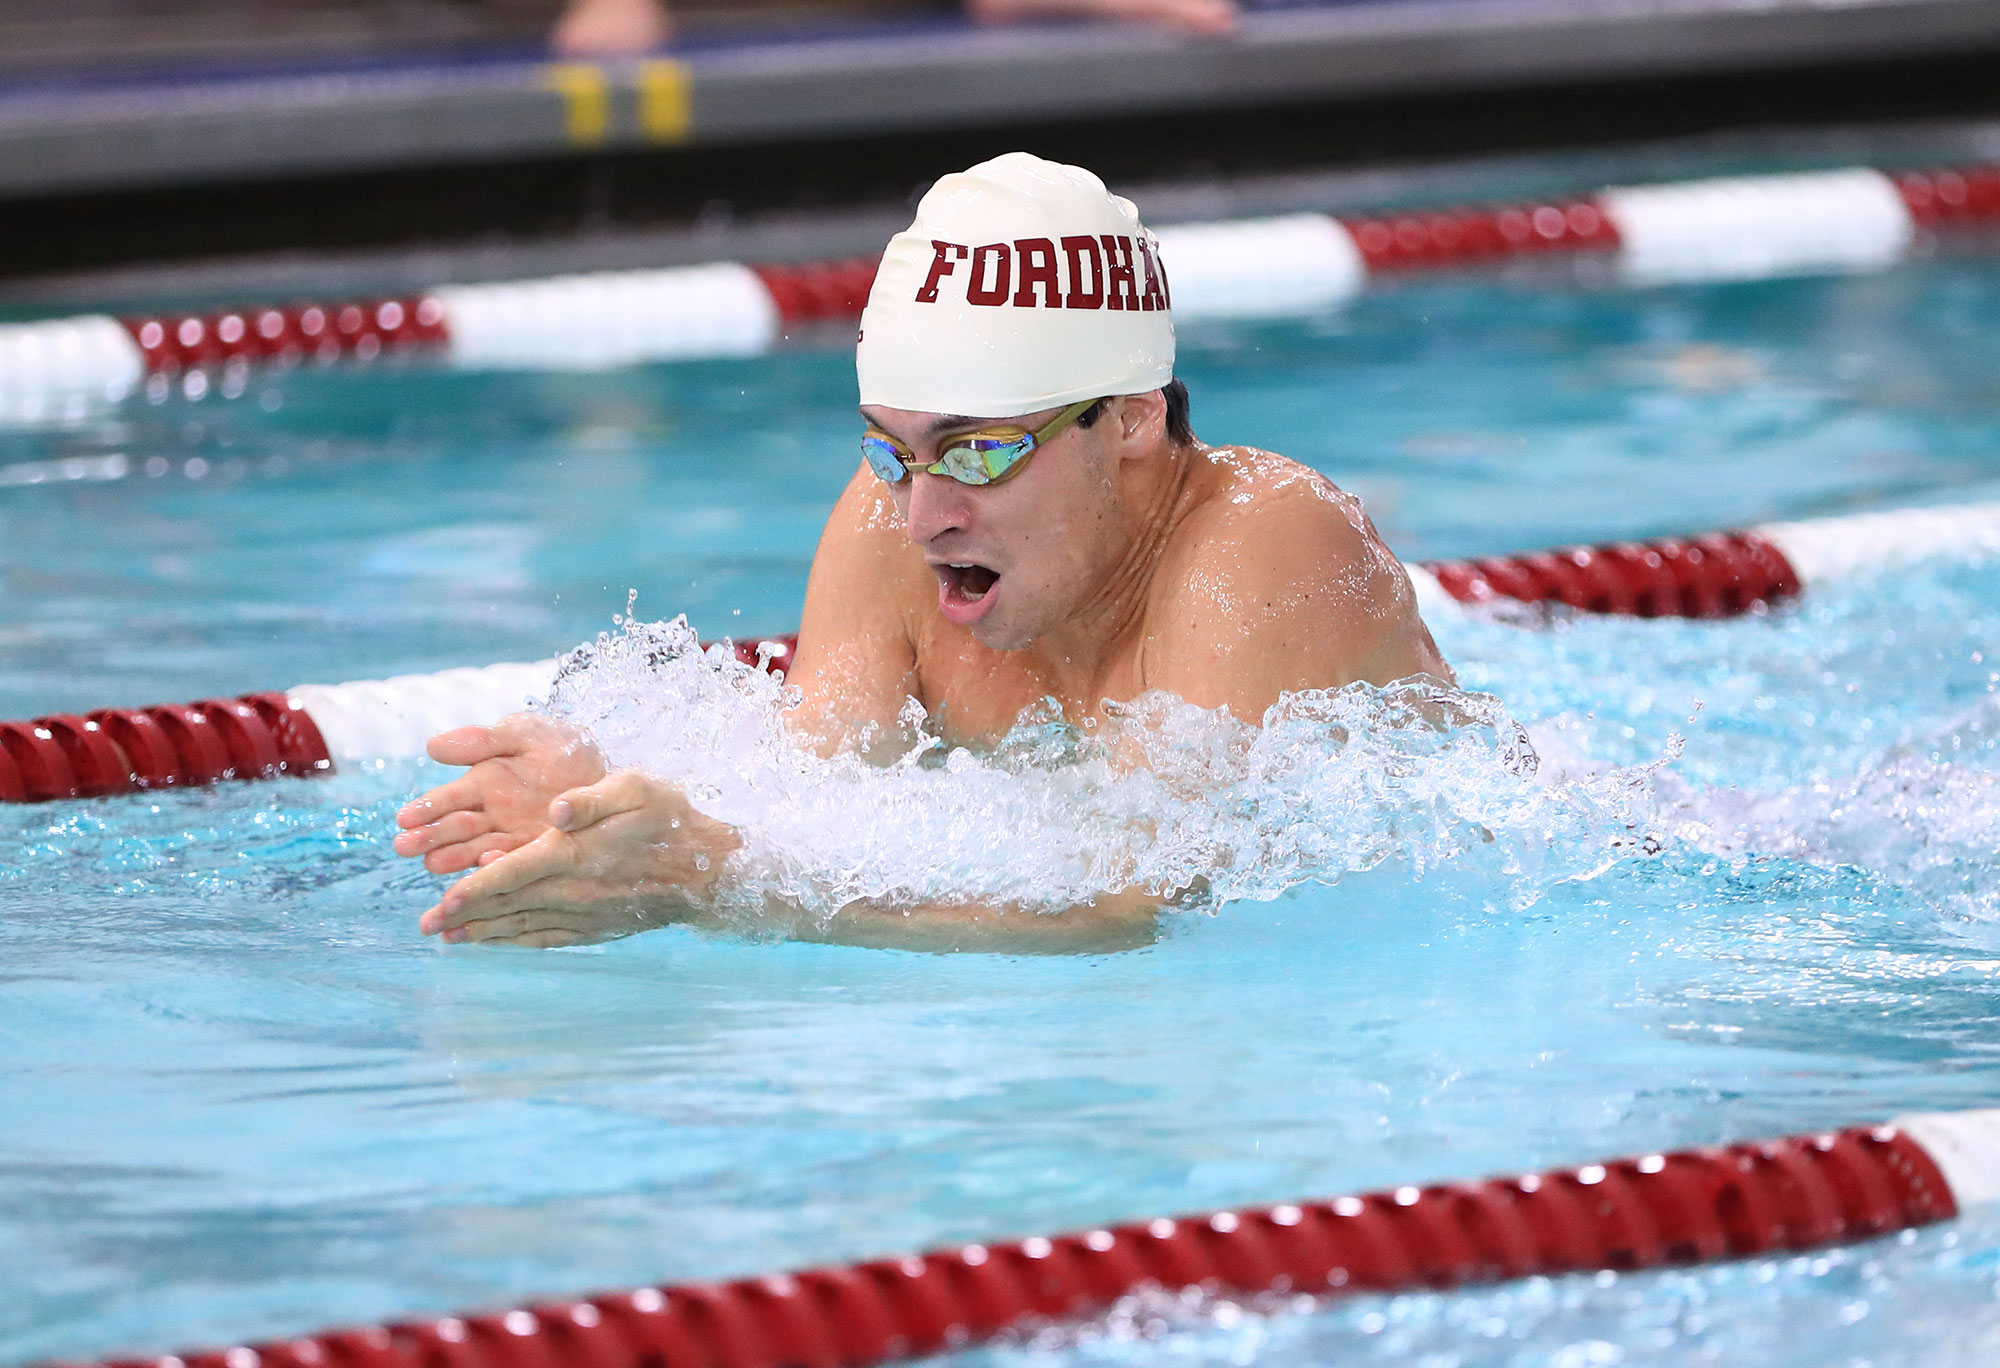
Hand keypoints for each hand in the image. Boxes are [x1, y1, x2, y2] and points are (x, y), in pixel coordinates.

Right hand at [393, 714, 606, 873]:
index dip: (425, 809)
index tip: (404, 818)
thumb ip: (481, 741)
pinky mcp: (537, 854)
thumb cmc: (560, 745)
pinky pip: (514, 864)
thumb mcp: (523, 735)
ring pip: (475, 852)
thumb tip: (432, 746)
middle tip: (406, 846)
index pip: (446, 800)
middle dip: (428, 838)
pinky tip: (485, 868)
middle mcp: (491, 815)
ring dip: (453, 859)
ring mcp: (512, 837)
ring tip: (433, 863)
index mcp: (482, 783)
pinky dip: (498, 867)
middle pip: (454, 830)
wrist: (609, 763)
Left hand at [418, 770, 739, 947]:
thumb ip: (591, 798)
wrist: (709, 871)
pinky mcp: (596, 927)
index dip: (471, 889)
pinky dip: (518, 942)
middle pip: (506, 906)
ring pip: (522, 926)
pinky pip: (548, 939)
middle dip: (463, 916)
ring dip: (483, 933)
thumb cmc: (671, 820)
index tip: (439, 900)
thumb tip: (554, 808)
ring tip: (450, 939)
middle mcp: (573, 890)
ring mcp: (584, 914)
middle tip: (425, 926)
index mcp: (573, 854)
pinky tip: (501, 943)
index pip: (510, 875)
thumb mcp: (636, 789)